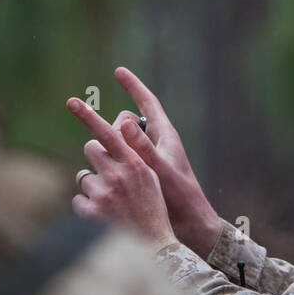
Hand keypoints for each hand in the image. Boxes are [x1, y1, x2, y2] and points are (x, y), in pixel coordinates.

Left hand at [67, 97, 177, 252]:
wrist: (153, 245)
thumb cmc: (153, 209)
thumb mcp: (150, 179)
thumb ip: (132, 157)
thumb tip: (114, 137)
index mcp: (136, 164)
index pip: (108, 133)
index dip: (88, 116)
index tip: (73, 102)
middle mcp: (119, 175)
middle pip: (91, 148)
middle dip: (96, 157)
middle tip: (107, 171)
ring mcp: (104, 193)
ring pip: (83, 175)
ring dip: (92, 185)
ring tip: (109, 201)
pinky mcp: (92, 211)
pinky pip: (78, 199)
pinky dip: (87, 206)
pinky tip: (102, 215)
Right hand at [107, 66, 222, 256]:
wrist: (189, 223)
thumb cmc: (180, 196)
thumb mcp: (159, 169)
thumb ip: (142, 148)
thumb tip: (123, 123)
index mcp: (165, 134)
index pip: (147, 102)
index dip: (133, 85)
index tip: (118, 71)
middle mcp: (155, 142)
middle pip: (125, 122)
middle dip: (114, 129)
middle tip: (111, 147)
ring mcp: (147, 156)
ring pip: (119, 141)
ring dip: (110, 148)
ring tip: (111, 166)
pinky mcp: (140, 171)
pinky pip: (120, 157)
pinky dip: (111, 160)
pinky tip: (104, 172)